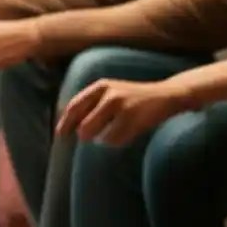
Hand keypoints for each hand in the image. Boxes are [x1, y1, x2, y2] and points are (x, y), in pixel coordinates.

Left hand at [56, 78, 193, 145]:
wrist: (166, 95)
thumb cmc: (133, 97)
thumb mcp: (110, 92)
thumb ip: (91, 104)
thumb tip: (69, 124)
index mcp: (100, 86)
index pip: (74, 107)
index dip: (65, 123)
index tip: (60, 135)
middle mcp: (109, 94)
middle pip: (84, 126)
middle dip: (83, 135)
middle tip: (85, 138)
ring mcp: (122, 106)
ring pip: (99, 135)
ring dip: (102, 138)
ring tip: (112, 131)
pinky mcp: (134, 119)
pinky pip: (116, 139)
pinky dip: (118, 141)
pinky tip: (127, 133)